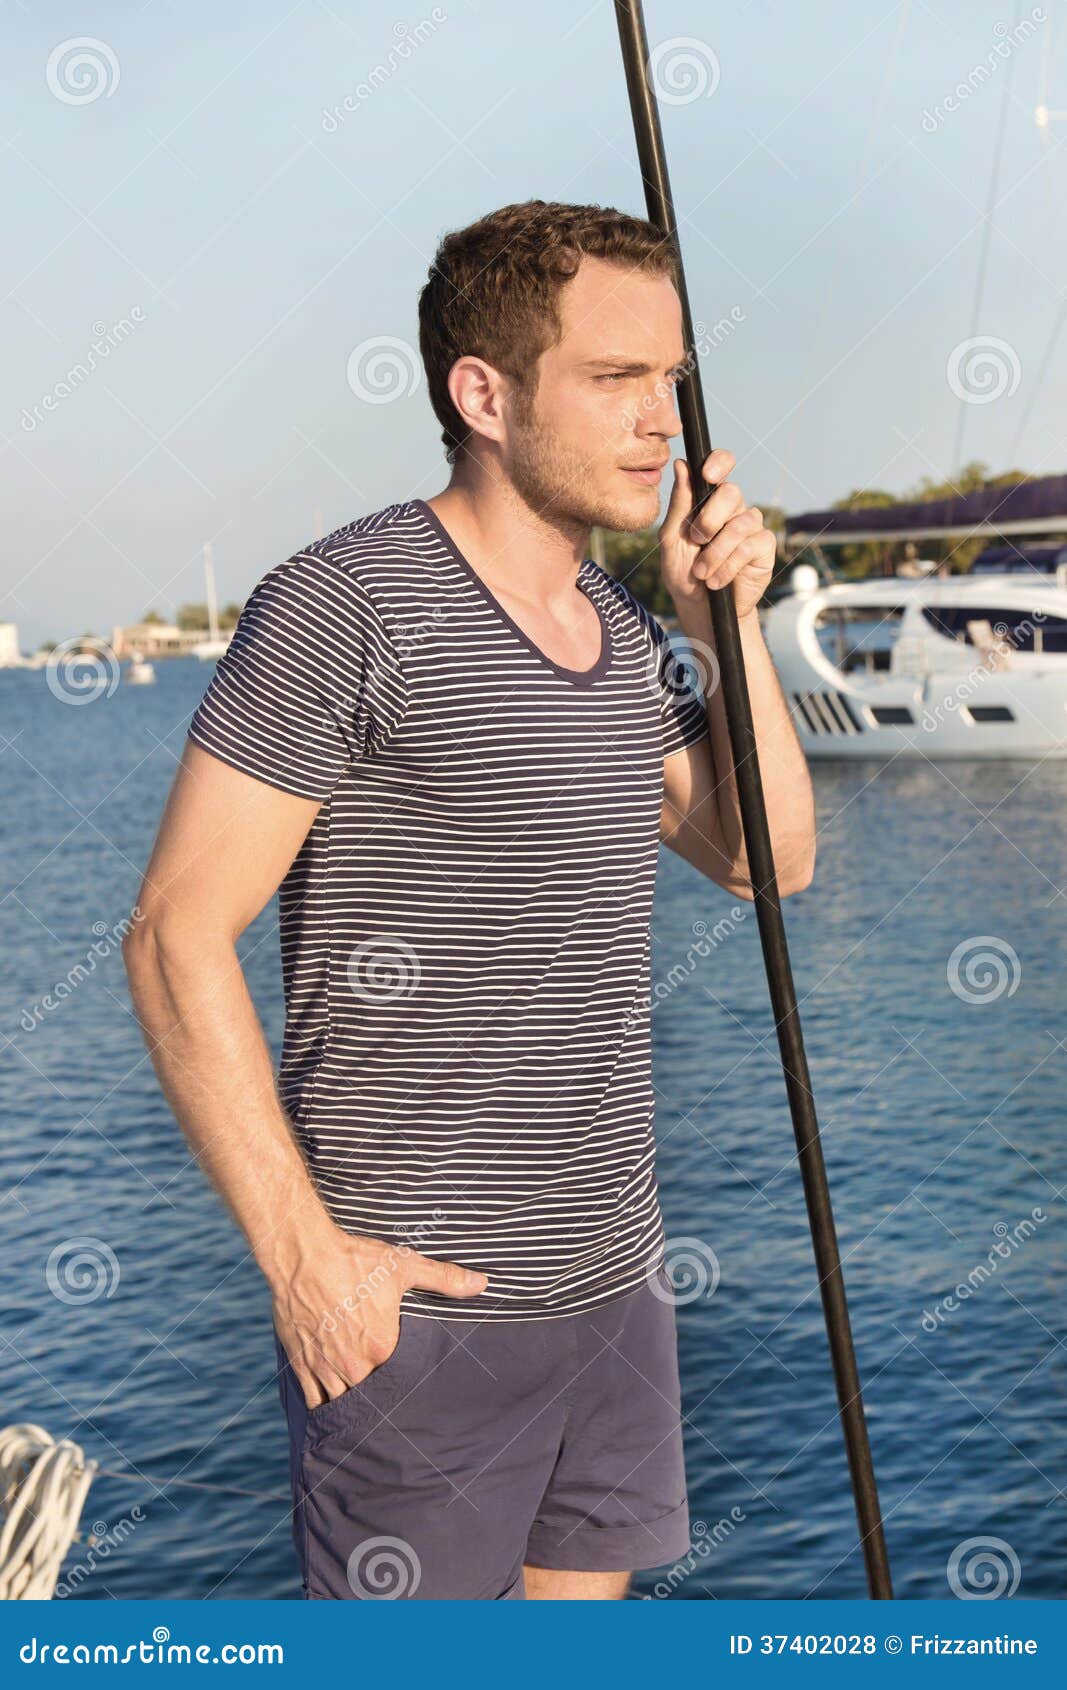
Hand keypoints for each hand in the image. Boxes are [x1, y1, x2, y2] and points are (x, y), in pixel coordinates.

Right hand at [270, 1226, 487, 1409]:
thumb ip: (445, 1279)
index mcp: (382, 1350)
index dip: (405, 1387)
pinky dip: (323, 1404)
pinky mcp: (301, 1365)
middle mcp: (354, 1366)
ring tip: (362, 1407)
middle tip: (387, 1405)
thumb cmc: (354, 1261)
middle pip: (371, 1399)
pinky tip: (332, 1403)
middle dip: (379, 1400)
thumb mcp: (404, 1266)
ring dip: (351, 1404)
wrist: (304, 1255)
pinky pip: (313, 1400)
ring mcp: (325, 1368)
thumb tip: (482, 1283)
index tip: (409, 1388)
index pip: (401, 1384)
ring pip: (341, 1403)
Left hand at [658, 449, 775, 621]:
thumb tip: (681, 464)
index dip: (719, 463)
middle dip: (709, 518)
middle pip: (731, 492)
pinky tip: (717, 581)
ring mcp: (751, 527)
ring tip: (702, 573)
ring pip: (740, 524)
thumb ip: (679, 504)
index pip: (721, 465)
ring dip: (715, 553)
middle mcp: (733, 509)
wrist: (700, 609)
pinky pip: (750, 547)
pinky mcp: (764, 548)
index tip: (707, 476)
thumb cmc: (683, 573)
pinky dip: (728, 566)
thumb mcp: (672, 539)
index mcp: (709, 499)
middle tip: (696, 541)